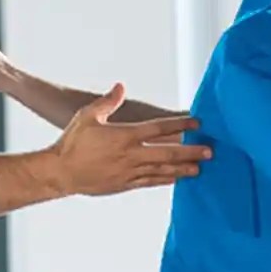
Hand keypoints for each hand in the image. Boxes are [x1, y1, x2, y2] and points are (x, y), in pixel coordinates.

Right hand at [50, 83, 208, 195]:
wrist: (61, 172)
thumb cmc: (72, 142)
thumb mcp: (87, 116)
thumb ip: (107, 101)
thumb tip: (121, 86)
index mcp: (124, 135)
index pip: (158, 129)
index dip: (180, 125)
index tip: (196, 123)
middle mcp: (130, 155)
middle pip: (167, 153)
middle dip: (190, 151)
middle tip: (210, 150)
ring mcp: (129, 172)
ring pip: (162, 170)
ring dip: (183, 168)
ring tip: (200, 167)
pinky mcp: (124, 185)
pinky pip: (151, 182)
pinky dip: (166, 179)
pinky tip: (177, 178)